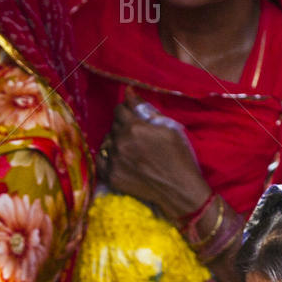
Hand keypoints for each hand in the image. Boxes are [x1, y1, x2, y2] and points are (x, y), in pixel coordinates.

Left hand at [104, 89, 209, 223]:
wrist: (180, 190)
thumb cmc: (179, 157)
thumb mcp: (168, 128)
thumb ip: (145, 109)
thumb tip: (128, 91)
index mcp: (133, 127)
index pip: (119, 110)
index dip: (128, 112)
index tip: (135, 120)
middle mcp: (120, 142)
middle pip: (113, 126)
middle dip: (123, 128)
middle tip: (137, 139)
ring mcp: (114, 161)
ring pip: (106, 142)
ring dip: (115, 143)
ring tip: (129, 151)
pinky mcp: (111, 177)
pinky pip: (101, 160)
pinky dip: (108, 158)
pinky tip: (119, 160)